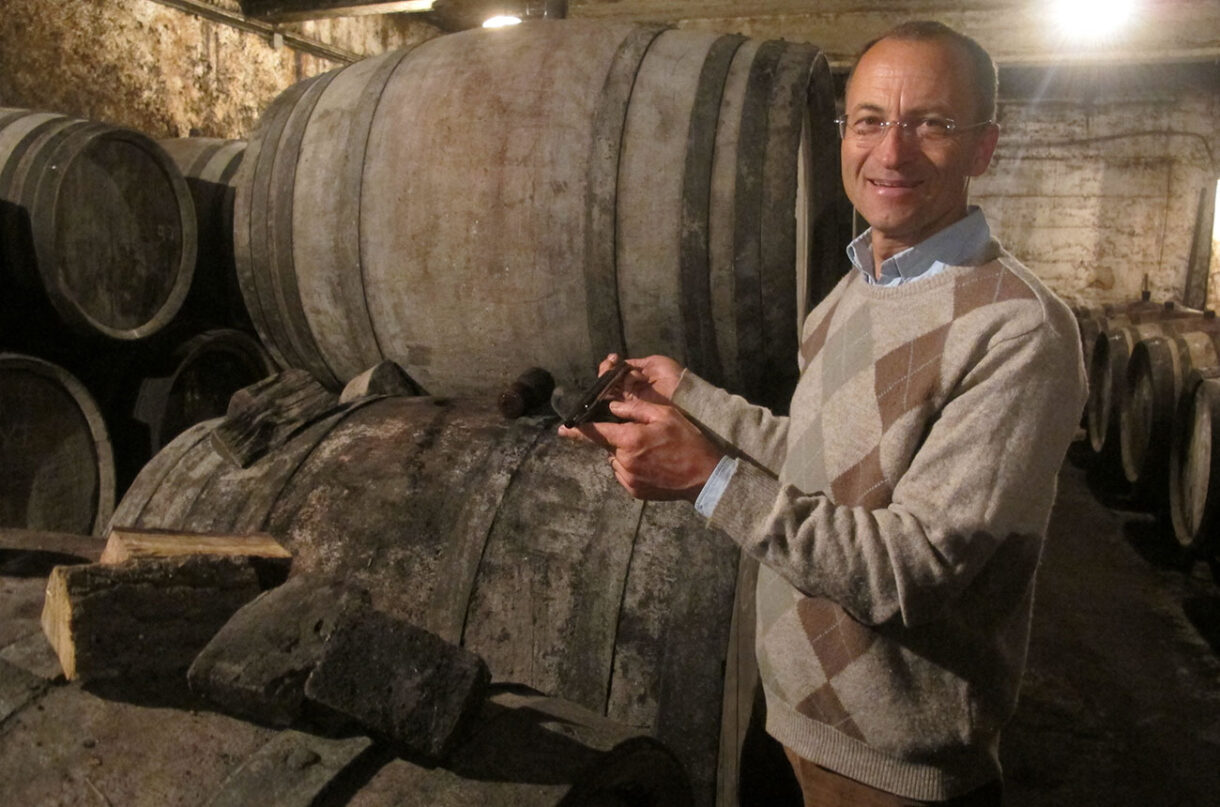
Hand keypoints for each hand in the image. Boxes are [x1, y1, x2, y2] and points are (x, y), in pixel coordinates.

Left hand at [562, 396, 722, 501]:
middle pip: (609, 446)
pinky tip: (651, 464)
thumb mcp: (665, 415)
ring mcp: (628, 478)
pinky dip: (631, 467)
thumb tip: (612, 406)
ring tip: (650, 451)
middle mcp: (624, 461)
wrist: (704, 476)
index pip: (596, 432)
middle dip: (618, 438)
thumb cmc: (687, 440)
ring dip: (624, 453)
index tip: (562, 429)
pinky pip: (624, 474)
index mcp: (630, 439)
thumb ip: (635, 409)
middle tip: (641, 437)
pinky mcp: (634, 491)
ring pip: (616, 460)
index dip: (578, 430)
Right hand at [595, 353, 683, 403]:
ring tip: (611, 366)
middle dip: (607, 368)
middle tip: (611, 362)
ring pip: (611, 386)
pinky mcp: (631, 404)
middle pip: (611, 378)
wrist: (682, 391)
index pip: (618, 370)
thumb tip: (621, 363)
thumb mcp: (653, 363)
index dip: (613, 363)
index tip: (613, 357)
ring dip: (608, 374)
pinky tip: (625, 375)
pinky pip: (617, 394)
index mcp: (637, 375)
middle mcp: (632, 386)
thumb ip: (636, 364)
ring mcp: (631, 396)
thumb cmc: (673, 375)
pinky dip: (617, 383)